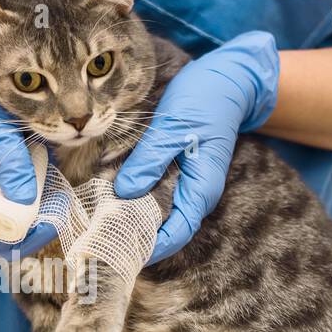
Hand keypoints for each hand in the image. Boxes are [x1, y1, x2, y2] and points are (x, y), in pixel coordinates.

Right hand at [0, 31, 55, 258]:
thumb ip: (10, 161)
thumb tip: (25, 200)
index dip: (0, 241)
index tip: (31, 219)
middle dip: (32, 231)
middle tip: (58, 204)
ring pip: (13, 227)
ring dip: (40, 215)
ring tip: (58, 189)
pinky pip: (18, 205)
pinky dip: (39, 197)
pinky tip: (49, 176)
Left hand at [114, 31, 279, 262]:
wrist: (229, 78)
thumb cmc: (205, 99)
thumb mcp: (173, 127)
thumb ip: (150, 160)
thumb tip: (125, 193)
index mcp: (201, 188)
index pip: (177, 233)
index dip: (151, 248)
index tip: (121, 253)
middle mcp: (196, 192)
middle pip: (167, 229)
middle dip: (137, 237)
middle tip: (102, 239)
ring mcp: (189, 183)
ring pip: (160, 213)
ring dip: (135, 218)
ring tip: (102, 222)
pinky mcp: (180, 171)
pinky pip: (158, 194)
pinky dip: (138, 198)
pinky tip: (114, 196)